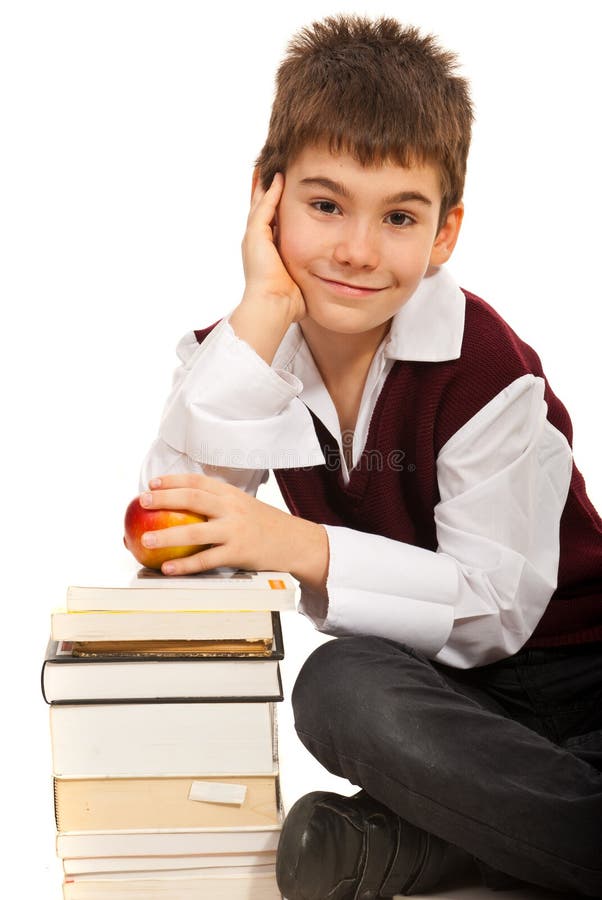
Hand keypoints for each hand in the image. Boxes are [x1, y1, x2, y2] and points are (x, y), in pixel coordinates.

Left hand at [138, 473, 328, 588]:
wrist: (295, 542)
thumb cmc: (263, 526)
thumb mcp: (243, 506)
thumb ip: (218, 506)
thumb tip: (182, 510)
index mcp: (231, 494)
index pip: (198, 481)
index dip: (173, 480)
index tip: (152, 484)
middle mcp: (232, 508)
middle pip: (193, 499)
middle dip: (164, 499)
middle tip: (142, 502)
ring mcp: (235, 531)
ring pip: (195, 532)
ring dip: (166, 535)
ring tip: (144, 539)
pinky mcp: (238, 553)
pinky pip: (206, 560)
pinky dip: (185, 565)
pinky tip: (167, 568)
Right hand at [229, 173, 306, 364]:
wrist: (272, 308)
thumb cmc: (287, 305)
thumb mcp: (300, 285)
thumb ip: (309, 279)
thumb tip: (331, 286)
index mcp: (265, 254)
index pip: (269, 224)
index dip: (275, 208)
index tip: (283, 195)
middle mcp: (256, 243)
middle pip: (260, 208)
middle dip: (267, 190)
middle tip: (273, 170)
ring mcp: (253, 238)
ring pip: (259, 203)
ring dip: (267, 185)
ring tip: (275, 166)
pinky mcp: (255, 236)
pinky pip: (264, 207)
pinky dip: (271, 192)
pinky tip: (280, 178)